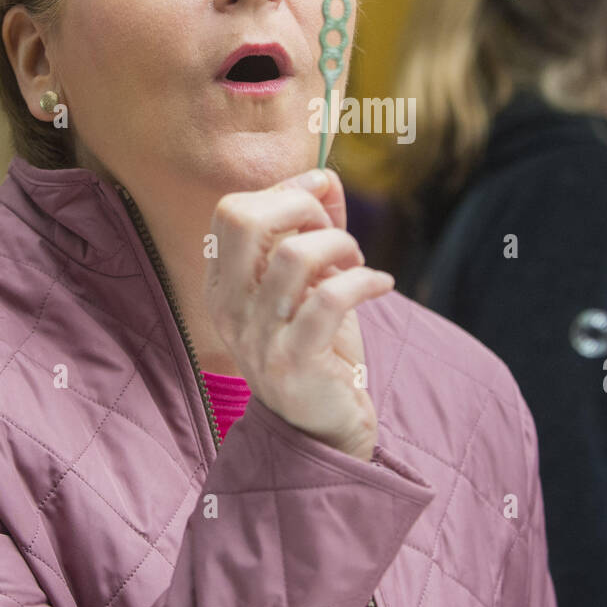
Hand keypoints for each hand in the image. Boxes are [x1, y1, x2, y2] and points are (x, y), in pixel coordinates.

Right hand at [204, 169, 392, 461]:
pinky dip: (365, 279)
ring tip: (358, 262)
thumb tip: (326, 176)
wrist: (324, 431)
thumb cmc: (320, 349)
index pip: (233, 211)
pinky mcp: (294, 361)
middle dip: (300, 206)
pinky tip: (382, 284)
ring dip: (340, 245)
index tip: (324, 204)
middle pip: (243, 217)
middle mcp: (230, 308)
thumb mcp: (310, 285)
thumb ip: (314, 231)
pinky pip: (329, 298)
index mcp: (223, 286)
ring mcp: (258, 337)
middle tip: (335, 231)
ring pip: (294, 254)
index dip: (285, 193)